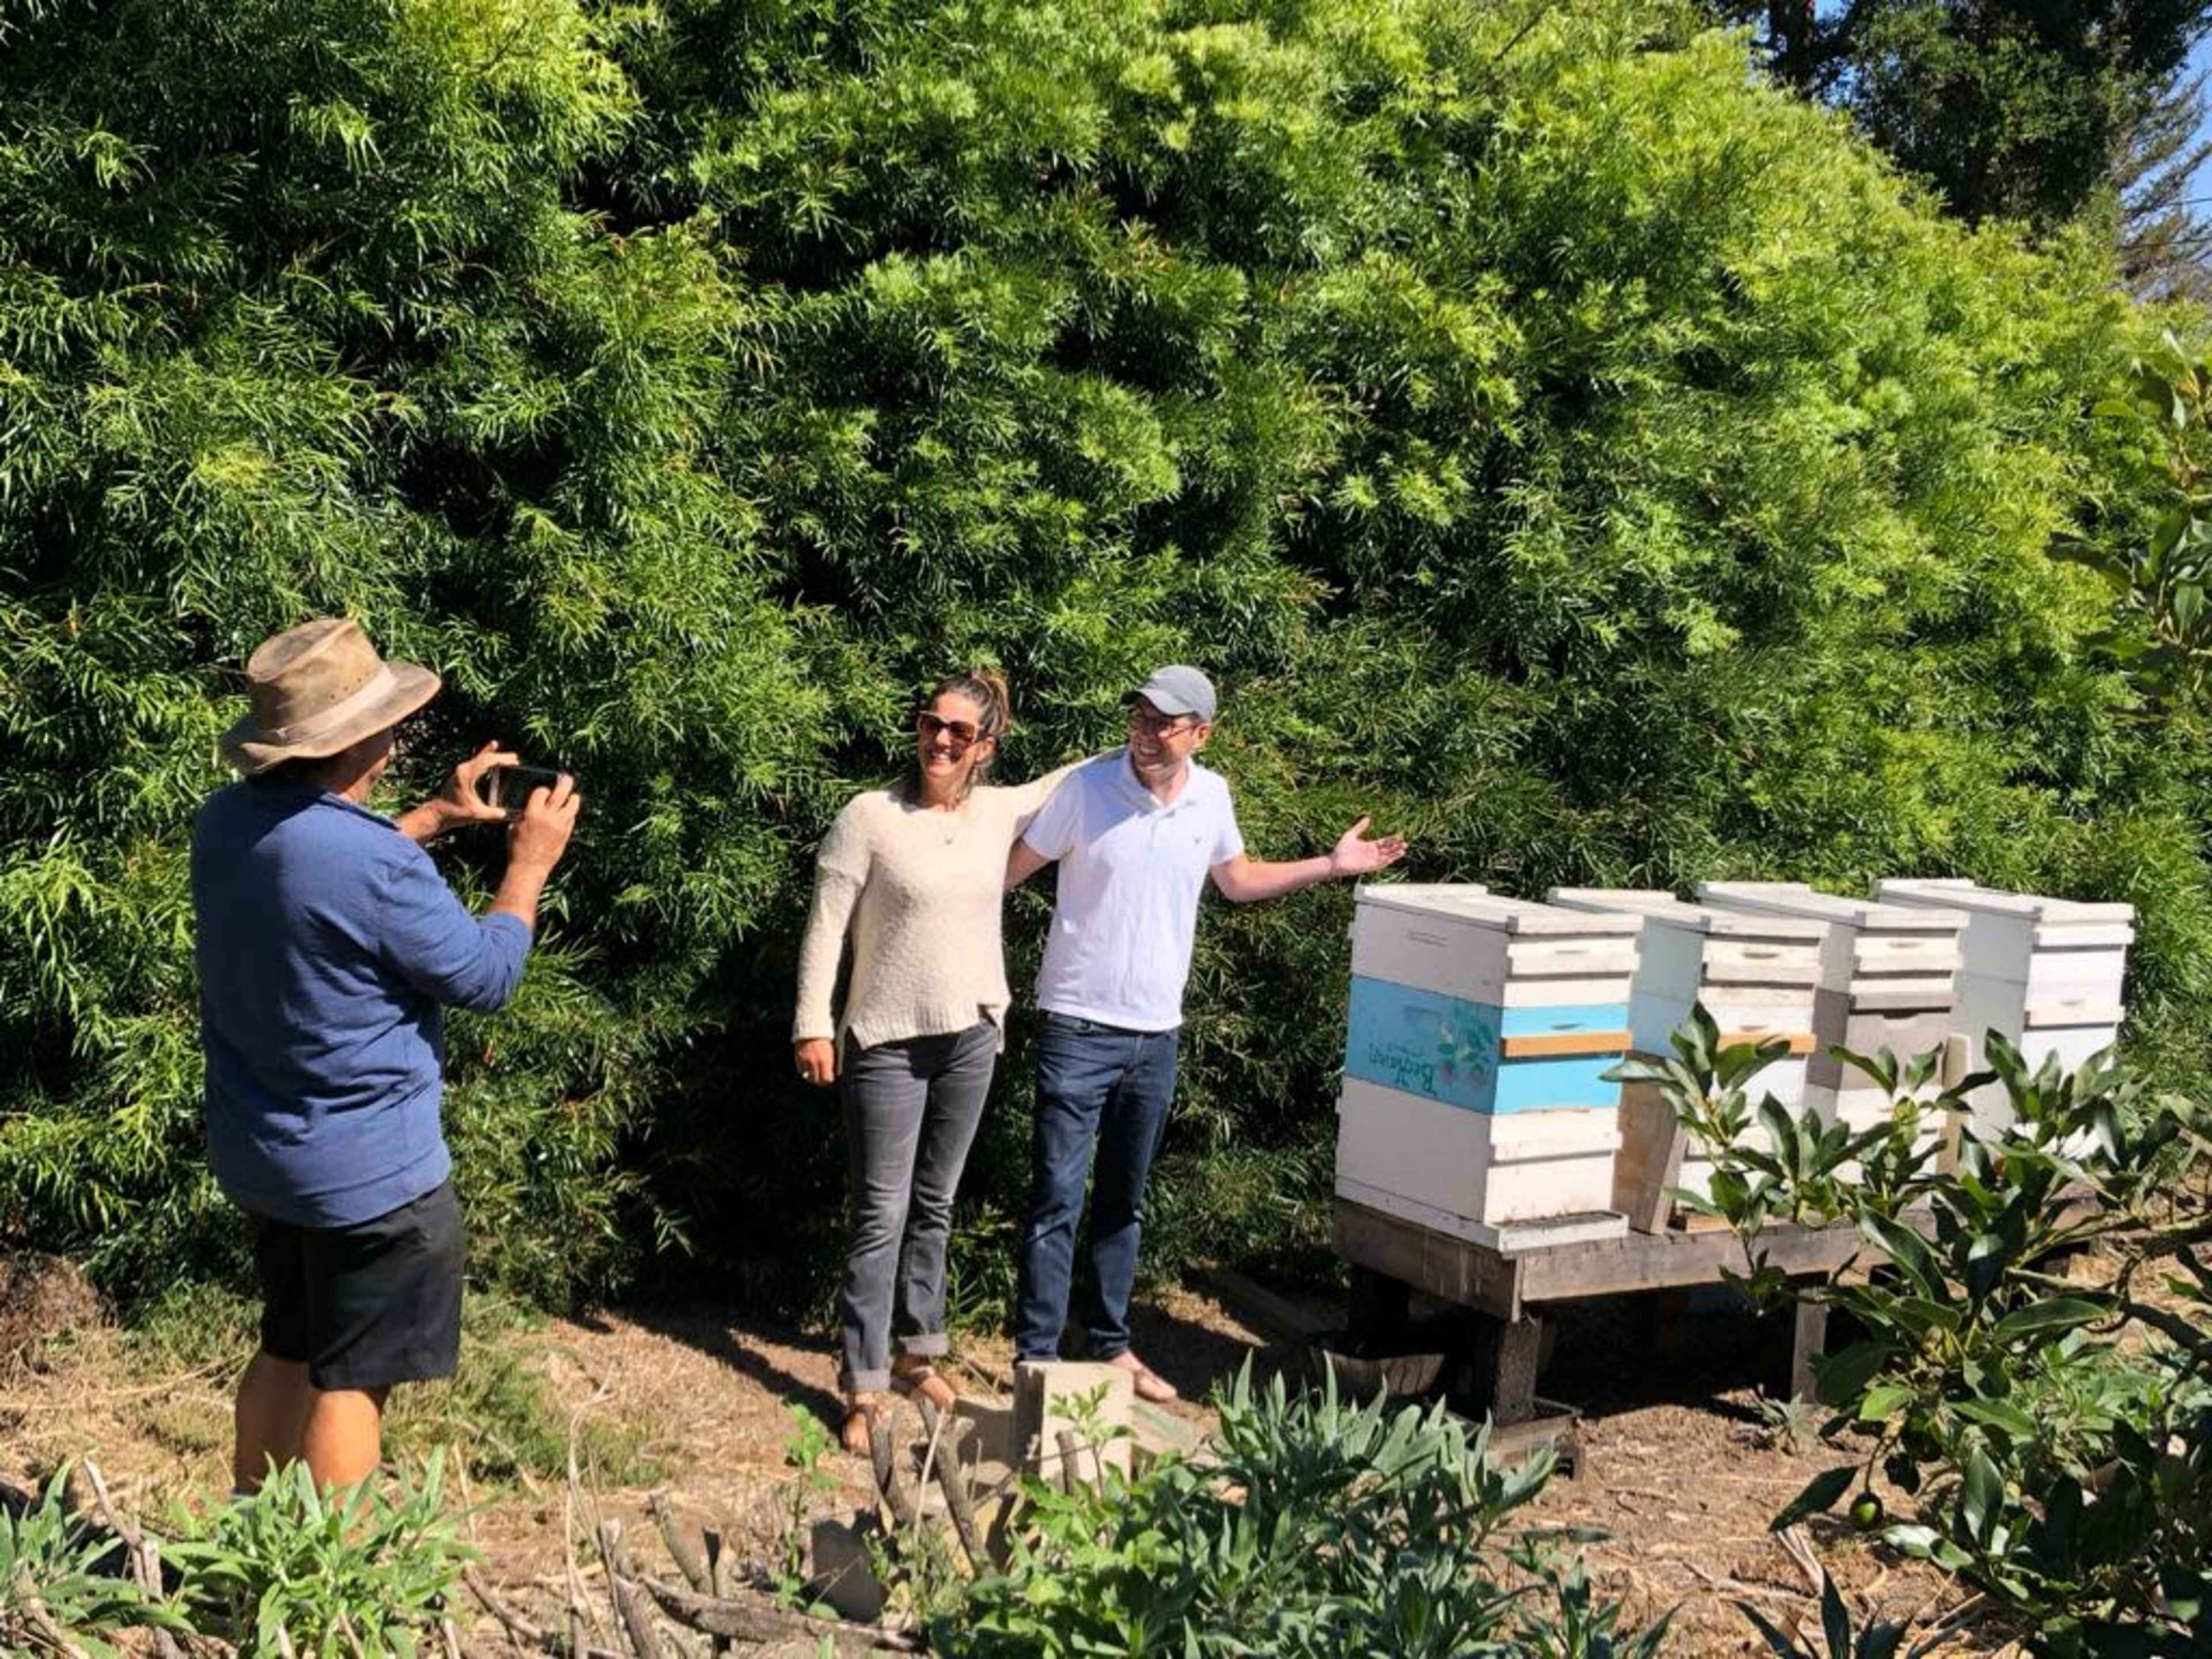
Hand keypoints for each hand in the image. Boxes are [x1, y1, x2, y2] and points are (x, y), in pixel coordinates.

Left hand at [395, 740, 518, 841]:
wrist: (438, 813)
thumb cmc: (455, 813)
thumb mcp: (477, 815)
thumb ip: (495, 815)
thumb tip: (513, 815)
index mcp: (466, 775)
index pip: (487, 761)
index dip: (502, 759)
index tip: (515, 761)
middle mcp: (463, 769)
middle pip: (485, 757)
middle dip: (501, 757)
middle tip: (516, 758)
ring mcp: (461, 770)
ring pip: (481, 757)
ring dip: (495, 756)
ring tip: (510, 757)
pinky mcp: (461, 773)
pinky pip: (476, 761)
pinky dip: (486, 758)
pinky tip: (491, 751)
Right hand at [508, 771, 579, 872]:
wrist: (529, 866)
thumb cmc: (517, 847)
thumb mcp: (515, 827)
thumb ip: (523, 814)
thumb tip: (529, 806)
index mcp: (532, 813)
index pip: (542, 791)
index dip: (543, 789)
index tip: (543, 790)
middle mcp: (548, 816)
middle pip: (561, 793)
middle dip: (565, 783)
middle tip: (567, 778)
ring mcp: (559, 825)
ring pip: (572, 806)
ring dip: (573, 798)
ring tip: (573, 795)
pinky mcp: (566, 833)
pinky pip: (572, 819)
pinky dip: (571, 813)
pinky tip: (569, 812)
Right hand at [795, 1038, 837, 1086]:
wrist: (811, 1032)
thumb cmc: (823, 1043)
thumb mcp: (830, 1053)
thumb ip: (829, 1065)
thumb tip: (830, 1076)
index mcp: (825, 1060)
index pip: (826, 1078)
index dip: (827, 1081)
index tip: (828, 1080)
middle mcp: (815, 1062)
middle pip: (816, 1080)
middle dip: (819, 1082)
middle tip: (821, 1081)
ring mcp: (805, 1061)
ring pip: (808, 1077)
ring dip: (811, 1078)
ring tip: (814, 1076)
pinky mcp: (798, 1059)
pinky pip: (801, 1071)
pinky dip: (804, 1072)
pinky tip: (807, 1070)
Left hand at [1326, 815, 1407, 879]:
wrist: (1334, 860)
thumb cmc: (1341, 849)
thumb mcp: (1351, 834)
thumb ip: (1360, 827)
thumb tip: (1368, 818)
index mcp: (1369, 846)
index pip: (1384, 842)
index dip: (1392, 839)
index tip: (1400, 835)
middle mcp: (1372, 853)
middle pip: (1388, 849)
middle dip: (1396, 846)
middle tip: (1406, 843)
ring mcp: (1371, 860)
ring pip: (1386, 857)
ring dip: (1394, 854)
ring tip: (1403, 850)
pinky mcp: (1368, 867)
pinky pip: (1380, 864)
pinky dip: (1387, 861)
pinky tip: (1393, 858)